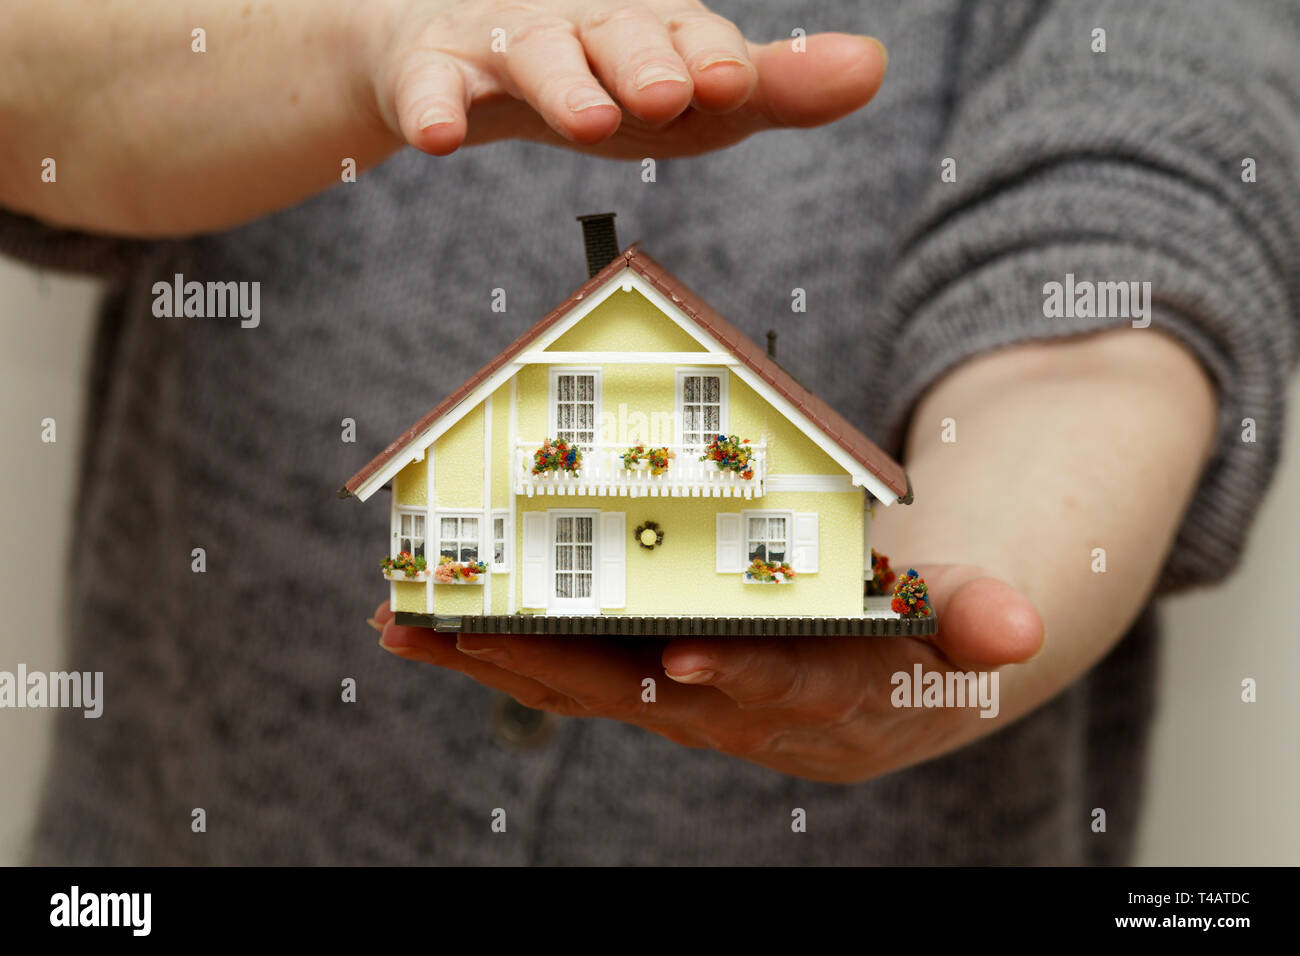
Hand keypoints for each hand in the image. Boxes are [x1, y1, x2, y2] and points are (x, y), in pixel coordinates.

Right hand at [368, 0, 887, 156]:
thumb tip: (874, 66)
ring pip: (534, 54)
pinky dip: (434, 104)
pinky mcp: (435, 66)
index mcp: (651, 26)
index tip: (729, 82)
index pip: (688, 34)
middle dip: (645, 59)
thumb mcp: (686, 93)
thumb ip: (771, 89)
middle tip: (671, 93)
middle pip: (617, 32)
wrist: (458, 51)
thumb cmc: (597, 73)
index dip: (708, 55)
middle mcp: (584, 20)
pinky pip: (430, 84)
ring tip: (589, 118)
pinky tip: (438, 133)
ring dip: (562, 82)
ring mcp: (507, 40)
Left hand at [372, 329, 1215, 782]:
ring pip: (584, 688)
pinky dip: (507, 651)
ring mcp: (689, 702)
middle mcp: (739, 714)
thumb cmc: (918, 633)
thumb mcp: (959, 620)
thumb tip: (1021, 627)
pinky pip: (574, 673)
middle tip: (448, 629)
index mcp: (816, 698)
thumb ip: (976, 619)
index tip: (682, 659)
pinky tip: (442, 627)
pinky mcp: (658, 683)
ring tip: (407, 625)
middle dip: (542, 665)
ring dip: (494, 659)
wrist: (898, 676)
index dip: (735, 678)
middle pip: (635, 695)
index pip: (773, 691)